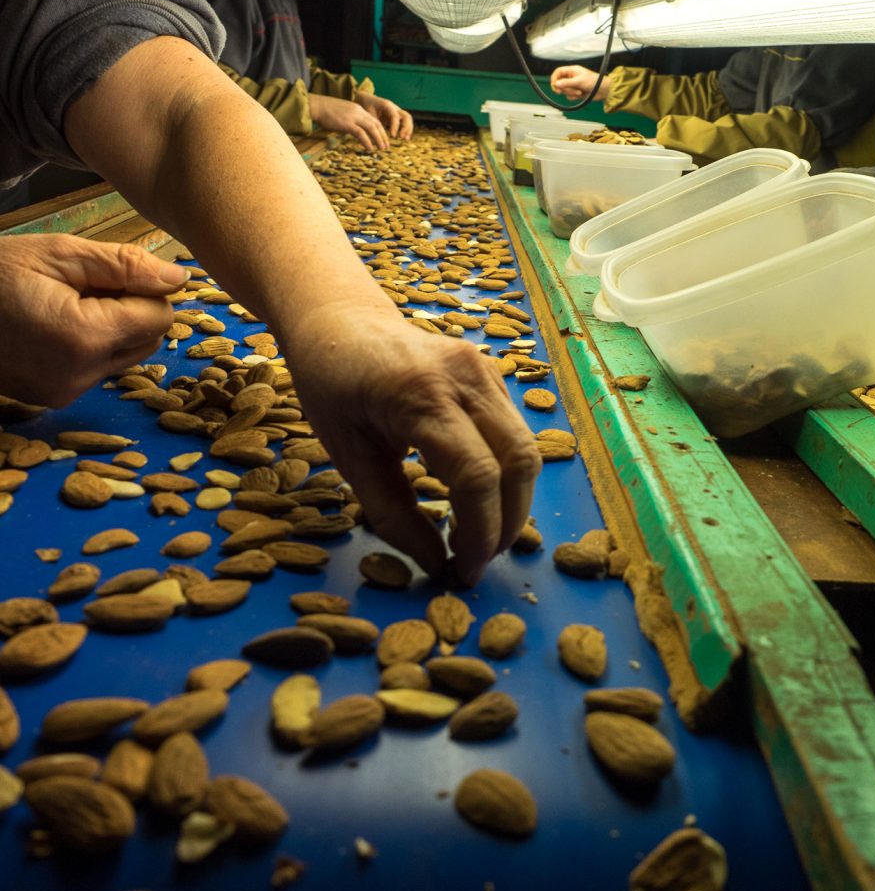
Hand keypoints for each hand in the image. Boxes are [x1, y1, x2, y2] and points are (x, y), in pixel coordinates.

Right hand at [0, 236, 184, 405]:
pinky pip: (96, 369)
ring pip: (125, 356)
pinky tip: (53, 323)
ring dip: (112, 329)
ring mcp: (63, 392)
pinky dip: (89, 346)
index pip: (160, 317)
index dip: (146, 289)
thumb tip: (179, 278)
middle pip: (148, 340)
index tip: (111, 273)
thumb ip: (125, 265)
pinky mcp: (51, 397)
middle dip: (132, 310)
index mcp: (85, 338)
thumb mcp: (60, 254)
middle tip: (87, 285)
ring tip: (66, 303)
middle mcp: (79, 375)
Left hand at [281, 299, 541, 586]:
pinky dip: (506, 474)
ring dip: (513, 501)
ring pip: (527, 448)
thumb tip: (436, 563)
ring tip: (478, 536)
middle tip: (477, 560)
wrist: (341, 320)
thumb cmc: (332, 386)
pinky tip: (476, 499)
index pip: (476, 475)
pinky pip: (514, 432)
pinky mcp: (494, 374)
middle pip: (518, 461)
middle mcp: (465, 376)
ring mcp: (485, 370)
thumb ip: (392, 512)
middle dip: (508, 523)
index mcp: (420, 395)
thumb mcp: (347, 455)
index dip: (480, 532)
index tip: (463, 570)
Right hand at [308, 94, 390, 152]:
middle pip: (376, 124)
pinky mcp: (346, 123)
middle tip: (386, 146)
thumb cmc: (326, 111)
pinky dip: (367, 141)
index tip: (384, 139)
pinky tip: (370, 148)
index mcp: (358, 109)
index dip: (380, 130)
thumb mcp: (343, 113)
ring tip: (382, 149)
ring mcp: (353, 117)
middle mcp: (358, 112)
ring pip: (371, 128)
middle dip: (383, 135)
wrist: (316, 105)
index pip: (374, 119)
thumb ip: (350, 120)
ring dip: (379, 139)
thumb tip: (353, 130)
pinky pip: (361, 133)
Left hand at [356, 93, 413, 141]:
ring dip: (408, 129)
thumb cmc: (366, 106)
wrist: (367, 100)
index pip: (395, 116)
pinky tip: (404, 138)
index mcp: (387, 105)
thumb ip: (373, 124)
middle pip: (406, 116)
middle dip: (406, 127)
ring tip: (405, 139)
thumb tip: (375, 137)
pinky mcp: (397, 117)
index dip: (395, 126)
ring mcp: (397, 112)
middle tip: (402, 137)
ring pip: (408, 120)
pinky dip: (406, 130)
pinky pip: (405, 123)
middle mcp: (395, 108)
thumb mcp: (368, 114)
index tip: (393, 136)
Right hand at [550, 65, 608, 101]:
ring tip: (580, 92)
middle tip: (569, 91)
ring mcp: (573, 85)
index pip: (558, 72)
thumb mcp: (579, 81)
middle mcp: (571, 77)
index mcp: (571, 71)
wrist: (603, 90)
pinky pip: (569, 96)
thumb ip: (566, 83)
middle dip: (564, 88)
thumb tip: (555, 84)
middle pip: (559, 83)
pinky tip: (581, 94)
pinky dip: (573, 97)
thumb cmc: (594, 81)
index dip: (554, 78)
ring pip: (564, 91)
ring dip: (570, 93)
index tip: (555, 86)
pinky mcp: (575, 92)